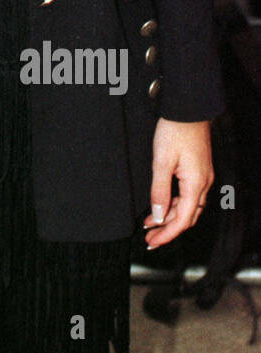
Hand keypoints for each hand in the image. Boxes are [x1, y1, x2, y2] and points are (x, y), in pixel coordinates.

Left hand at [144, 118, 213, 248]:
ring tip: (149, 225)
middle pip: (187, 217)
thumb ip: (159, 191)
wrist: (188, 110)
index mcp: (196, 185)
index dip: (167, 234)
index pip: (182, 220)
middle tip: (150, 240)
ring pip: (187, 207)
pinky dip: (173, 204)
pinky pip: (187, 195)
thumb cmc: (175, 131)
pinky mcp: (198, 171)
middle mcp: (203, 184)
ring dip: (169, 217)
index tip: (152, 243)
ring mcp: (202, 177)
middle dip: (167, 230)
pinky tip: (160, 205)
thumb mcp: (161, 162)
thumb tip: (157, 216)